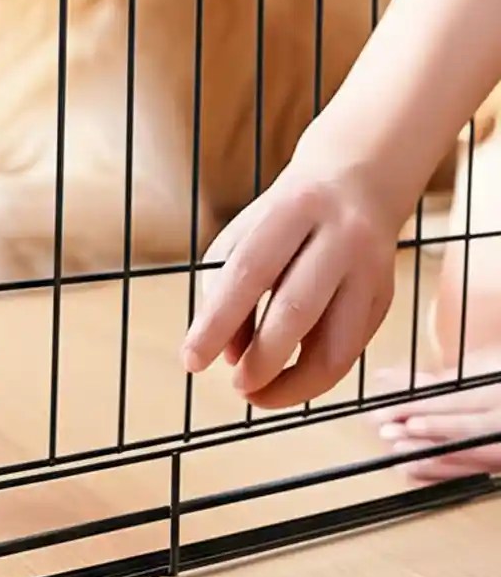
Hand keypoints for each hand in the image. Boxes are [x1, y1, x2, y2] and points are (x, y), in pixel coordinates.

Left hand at [181, 163, 401, 407]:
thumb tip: (228, 357)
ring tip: (259, 395)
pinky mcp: (385, 298)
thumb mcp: (243, 236)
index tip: (191, 361)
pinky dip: (315, 376)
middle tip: (237, 386)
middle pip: (298, 309)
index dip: (217, 322)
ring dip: (295, 384)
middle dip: (262, 359)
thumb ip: (223, 289)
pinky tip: (287, 381)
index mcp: (292, 209)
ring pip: (339, 344)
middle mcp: (340, 236)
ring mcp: (371, 269)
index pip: (249, 272)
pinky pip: (351, 351)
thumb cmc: (283, 219)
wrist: (358, 181)